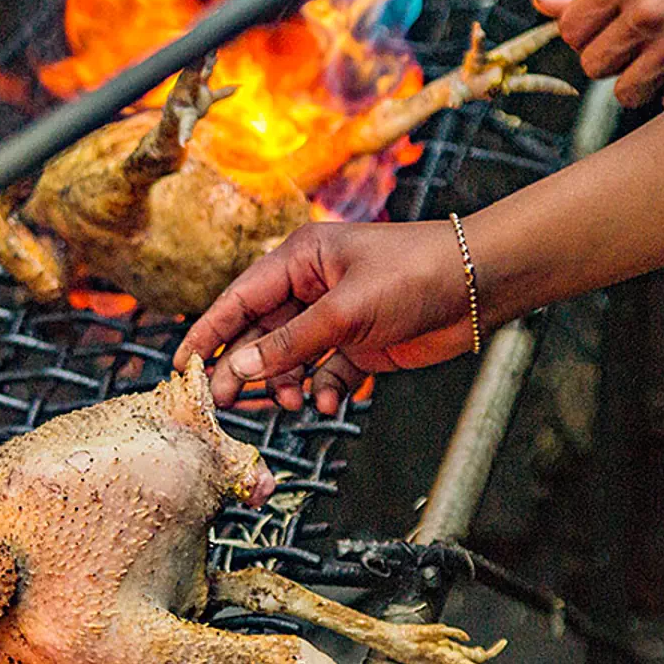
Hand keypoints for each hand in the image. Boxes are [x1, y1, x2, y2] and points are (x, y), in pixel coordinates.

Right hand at [174, 221, 473, 413]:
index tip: (183, 365)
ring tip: (293, 401)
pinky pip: (326, 373)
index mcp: (300, 260)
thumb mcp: (345, 311)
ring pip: (292, 358)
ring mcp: (336, 318)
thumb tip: (239, 369)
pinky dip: (323, 390)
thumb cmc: (415, 274)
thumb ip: (290, 344)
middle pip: (261, 334)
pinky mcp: (361, 345)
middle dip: (246, 368)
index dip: (209, 333)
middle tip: (226, 402)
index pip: (239, 299)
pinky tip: (328, 401)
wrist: (480, 285)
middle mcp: (312, 288)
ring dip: (287, 383)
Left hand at [533, 0, 663, 107]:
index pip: (571, 31)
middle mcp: (650, 14)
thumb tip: (546, 5)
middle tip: (634, 39)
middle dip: (608, 55)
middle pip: (594, 66)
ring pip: (627, 92)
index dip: (583, 31)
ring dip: (638, 78)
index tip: (601, 25)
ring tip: (662, 52)